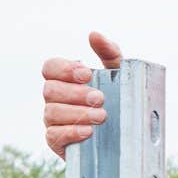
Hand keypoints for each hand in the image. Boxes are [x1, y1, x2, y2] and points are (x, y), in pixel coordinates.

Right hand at [41, 31, 122, 158]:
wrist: (128, 138)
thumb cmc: (119, 101)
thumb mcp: (119, 76)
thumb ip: (109, 53)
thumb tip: (94, 35)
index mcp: (65, 80)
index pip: (50, 68)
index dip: (64, 69)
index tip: (86, 74)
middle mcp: (55, 99)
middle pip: (49, 90)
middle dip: (75, 94)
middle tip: (100, 99)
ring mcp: (53, 121)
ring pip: (51, 113)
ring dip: (77, 113)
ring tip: (101, 117)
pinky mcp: (58, 143)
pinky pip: (53, 136)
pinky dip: (71, 132)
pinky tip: (88, 131)